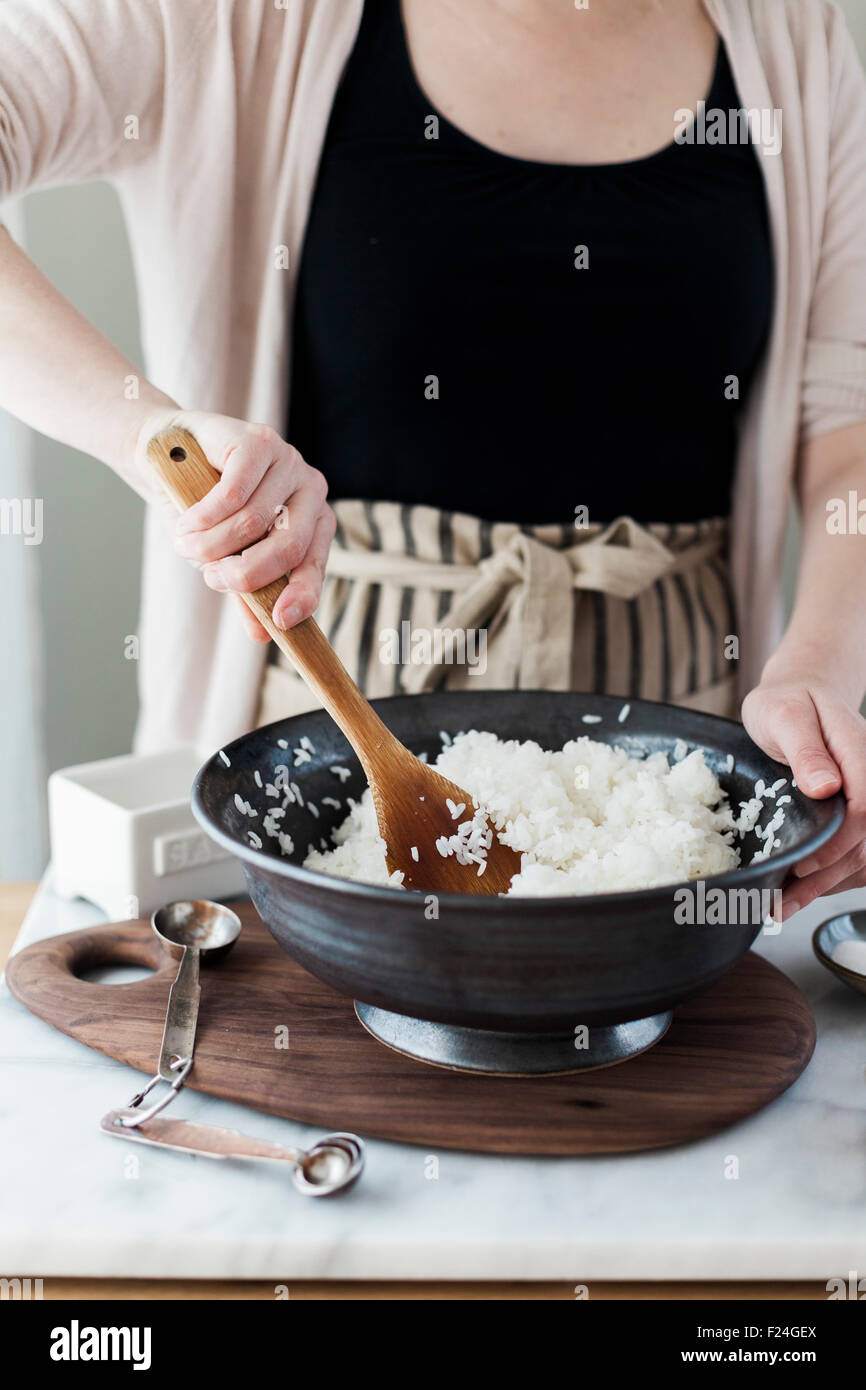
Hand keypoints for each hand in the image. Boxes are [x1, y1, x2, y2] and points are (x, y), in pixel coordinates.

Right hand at [136, 408, 334, 640]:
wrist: (166, 451)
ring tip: (185, 544)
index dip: (303, 594)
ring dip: (211, 544)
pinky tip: (186, 522)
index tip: (280, 620)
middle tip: (211, 578)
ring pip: (254, 523)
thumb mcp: (227, 555)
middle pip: (288, 546)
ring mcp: (287, 461)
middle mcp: (310, 489)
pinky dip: (205, 517)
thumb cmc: (203, 507)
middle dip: (244, 573)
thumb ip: (246, 591)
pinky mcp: (258, 440)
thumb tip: (261, 635)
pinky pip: (234, 494)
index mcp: (314, 521)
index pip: (314, 563)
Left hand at [741, 676, 865, 919]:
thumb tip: (825, 785)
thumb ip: (806, 749)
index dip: (836, 844)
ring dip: (827, 884)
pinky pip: (857, 849)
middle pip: (865, 840)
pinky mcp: (857, 809)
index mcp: (860, 754)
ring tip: (784, 906)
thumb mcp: (785, 715)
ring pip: (864, 852)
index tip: (801, 865)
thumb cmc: (788, 700)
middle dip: (826, 878)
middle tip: (782, 903)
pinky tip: (802, 889)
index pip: (864, 809)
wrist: (800, 691)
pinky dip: (832, 874)